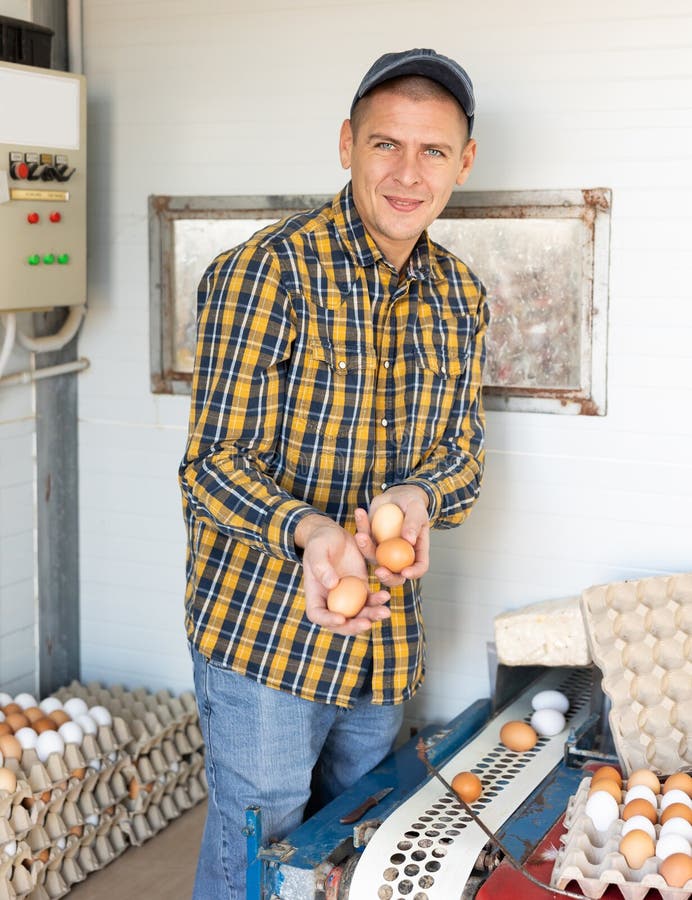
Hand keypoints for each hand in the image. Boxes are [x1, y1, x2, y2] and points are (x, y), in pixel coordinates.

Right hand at [295, 515, 390, 635]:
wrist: (334, 534)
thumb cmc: (320, 541)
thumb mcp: (317, 550)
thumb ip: (321, 567)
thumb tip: (332, 585)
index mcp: (315, 594)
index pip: (317, 614)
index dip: (328, 620)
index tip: (342, 618)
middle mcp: (330, 600)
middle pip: (341, 622)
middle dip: (354, 626)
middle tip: (367, 624)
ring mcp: (347, 596)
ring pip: (359, 613)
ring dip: (372, 615)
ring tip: (385, 612)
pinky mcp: (361, 588)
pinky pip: (370, 599)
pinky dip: (378, 600)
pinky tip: (386, 596)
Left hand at [354, 485, 429, 587]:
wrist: (397, 496)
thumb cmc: (412, 502)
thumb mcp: (417, 508)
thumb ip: (414, 523)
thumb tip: (410, 540)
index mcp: (417, 549)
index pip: (420, 566)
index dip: (414, 573)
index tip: (405, 571)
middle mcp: (400, 555)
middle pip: (395, 574)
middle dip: (387, 577)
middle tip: (379, 571)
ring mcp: (384, 550)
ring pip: (373, 558)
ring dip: (365, 549)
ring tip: (361, 535)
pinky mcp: (371, 541)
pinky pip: (364, 538)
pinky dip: (361, 527)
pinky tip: (360, 513)